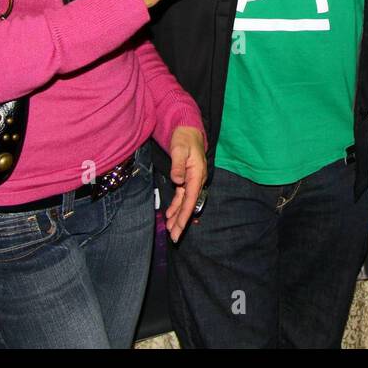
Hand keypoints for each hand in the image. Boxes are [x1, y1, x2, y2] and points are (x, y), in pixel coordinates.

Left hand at [164, 125, 206, 241]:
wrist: (188, 130)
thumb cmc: (184, 137)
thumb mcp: (179, 148)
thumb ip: (178, 165)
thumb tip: (178, 181)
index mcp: (197, 174)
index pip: (191, 199)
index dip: (184, 215)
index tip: (178, 227)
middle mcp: (197, 180)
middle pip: (189, 205)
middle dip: (182, 222)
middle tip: (175, 238)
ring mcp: (192, 180)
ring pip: (185, 203)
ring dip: (178, 216)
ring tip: (170, 230)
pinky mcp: (186, 179)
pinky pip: (182, 197)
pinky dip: (176, 207)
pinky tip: (170, 216)